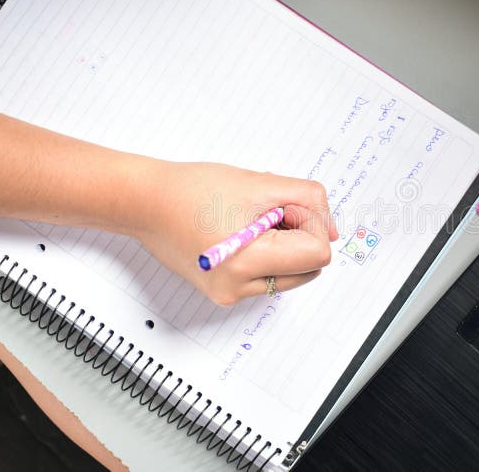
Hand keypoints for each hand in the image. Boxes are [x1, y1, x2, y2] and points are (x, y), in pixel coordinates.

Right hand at [126, 160, 336, 305]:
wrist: (145, 202)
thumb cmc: (192, 190)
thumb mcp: (262, 183)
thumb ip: (310, 201)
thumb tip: (333, 231)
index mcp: (247, 263)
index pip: (317, 253)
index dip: (310, 223)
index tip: (284, 206)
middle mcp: (238, 289)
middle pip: (309, 267)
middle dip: (300, 235)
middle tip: (268, 211)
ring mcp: (230, 294)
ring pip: (291, 273)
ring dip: (285, 245)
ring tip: (253, 220)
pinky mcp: (225, 291)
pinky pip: (268, 275)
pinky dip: (268, 253)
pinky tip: (243, 231)